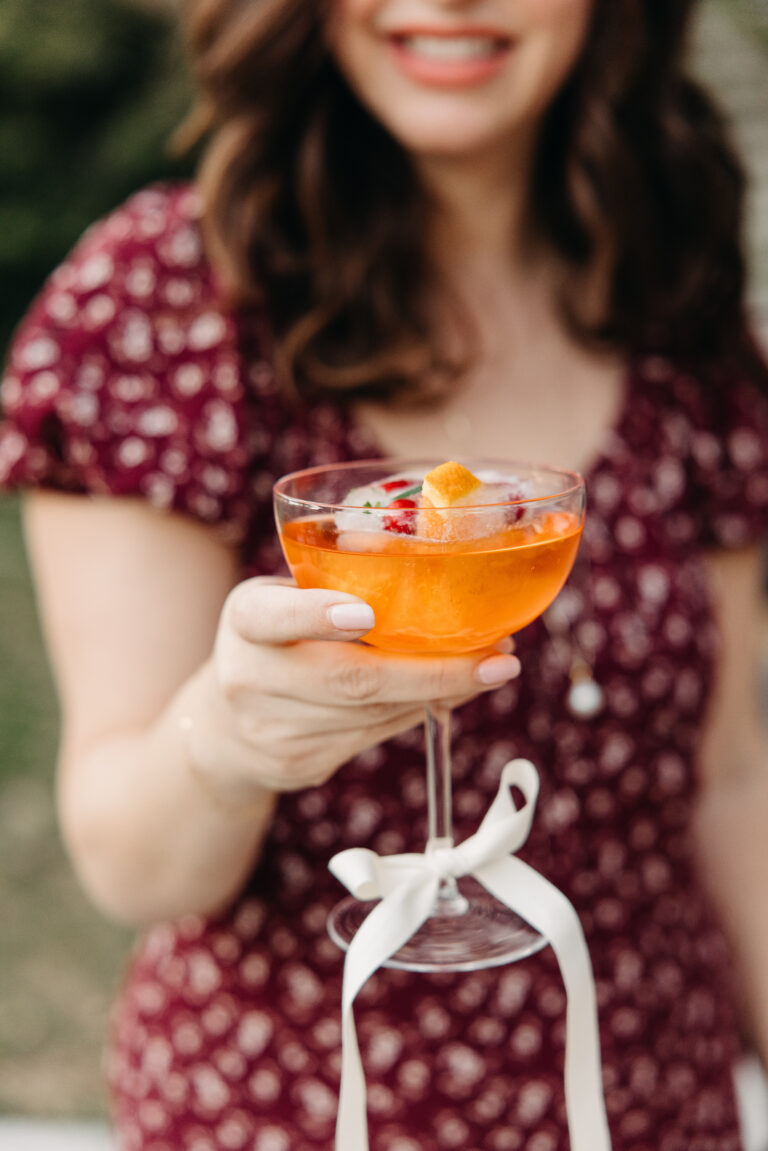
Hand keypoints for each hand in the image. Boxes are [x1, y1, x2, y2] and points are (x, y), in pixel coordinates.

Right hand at [188, 577, 519, 795]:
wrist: (223, 728)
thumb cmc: (275, 643)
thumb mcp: (283, 600)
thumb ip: (335, 587)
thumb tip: (440, 579)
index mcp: (245, 619)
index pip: (269, 616)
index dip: (317, 615)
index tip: (367, 615)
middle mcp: (249, 677)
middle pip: (347, 679)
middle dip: (432, 670)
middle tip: (496, 658)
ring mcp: (272, 730)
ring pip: (373, 712)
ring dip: (439, 690)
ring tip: (487, 667)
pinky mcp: (297, 764)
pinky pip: (373, 736)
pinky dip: (416, 711)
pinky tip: (445, 693)